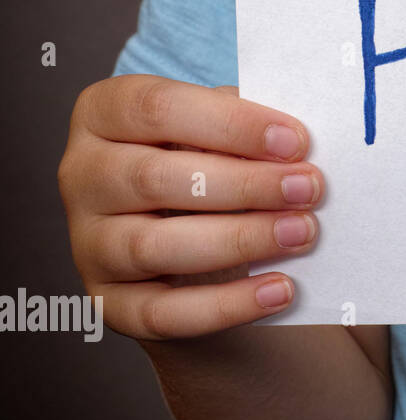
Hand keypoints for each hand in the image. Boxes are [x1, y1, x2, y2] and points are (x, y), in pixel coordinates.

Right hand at [58, 75, 322, 338]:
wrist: (193, 244)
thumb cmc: (211, 165)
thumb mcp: (220, 131)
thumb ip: (244, 126)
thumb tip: (294, 143)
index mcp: (104, 114)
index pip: (157, 108)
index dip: (231, 124)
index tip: (295, 141)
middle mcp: (83, 176)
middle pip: (154, 177)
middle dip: (244, 183)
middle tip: (309, 187)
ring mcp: (89, 243)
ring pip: (154, 246)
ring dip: (239, 239)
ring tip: (302, 232)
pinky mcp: (111, 303)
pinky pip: (164, 312)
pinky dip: (227, 304)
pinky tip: (280, 289)